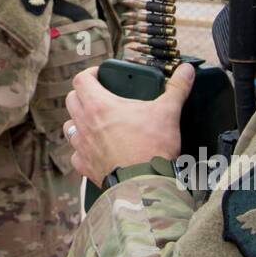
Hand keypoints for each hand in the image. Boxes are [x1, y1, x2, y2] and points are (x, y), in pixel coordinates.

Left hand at [64, 62, 194, 181]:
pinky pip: (75, 154)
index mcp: (99, 106)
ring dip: (79, 121)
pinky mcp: (85, 166)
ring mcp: (82, 146)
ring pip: (69, 126)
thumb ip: (177, 88)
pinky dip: (82, 149)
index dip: (90, 73)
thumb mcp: (168, 112)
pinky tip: (95, 149)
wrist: (144, 186)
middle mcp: (85, 124)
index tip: (100, 75)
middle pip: (71, 100)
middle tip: (99, 96)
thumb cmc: (151, 148)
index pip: (81, 80)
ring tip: (95, 122)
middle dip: (83, 94)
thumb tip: (186, 70)